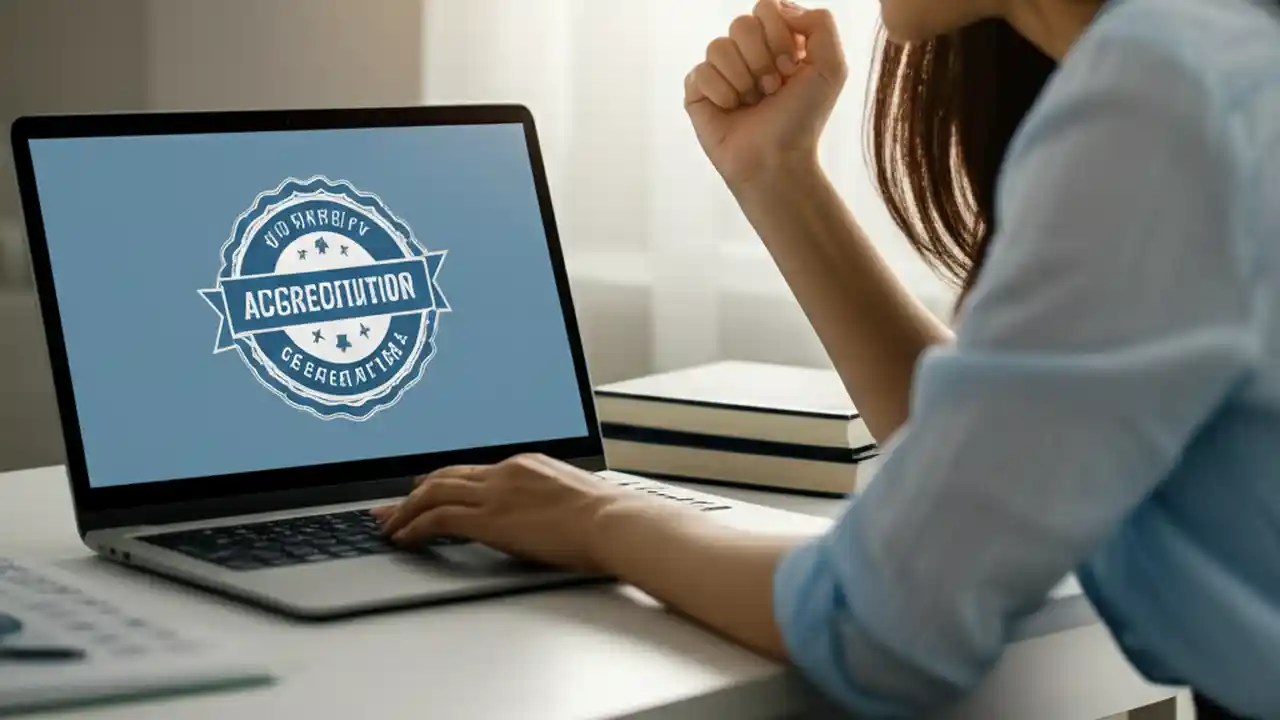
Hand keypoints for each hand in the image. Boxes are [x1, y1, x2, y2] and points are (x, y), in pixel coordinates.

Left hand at [371, 454, 640, 572]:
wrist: (615, 522)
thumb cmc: (607, 520)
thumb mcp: (573, 501)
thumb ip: (547, 504)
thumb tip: (542, 521)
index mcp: (526, 465)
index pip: (473, 472)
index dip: (444, 483)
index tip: (427, 493)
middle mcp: (506, 471)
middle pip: (445, 475)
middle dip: (413, 492)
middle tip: (391, 507)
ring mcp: (496, 493)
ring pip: (433, 492)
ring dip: (404, 510)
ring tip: (388, 525)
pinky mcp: (490, 517)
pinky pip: (439, 518)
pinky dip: (415, 527)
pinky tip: (404, 539)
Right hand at [685, 0, 847, 185]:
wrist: (775, 159)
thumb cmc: (802, 119)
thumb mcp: (831, 67)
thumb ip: (820, 23)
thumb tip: (778, 8)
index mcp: (776, 40)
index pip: (766, 8)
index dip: (779, 37)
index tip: (791, 71)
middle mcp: (746, 51)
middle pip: (741, 23)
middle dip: (761, 60)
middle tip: (772, 90)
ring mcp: (720, 69)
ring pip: (719, 46)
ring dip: (742, 79)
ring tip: (752, 102)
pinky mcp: (697, 90)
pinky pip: (701, 71)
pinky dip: (721, 93)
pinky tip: (731, 110)